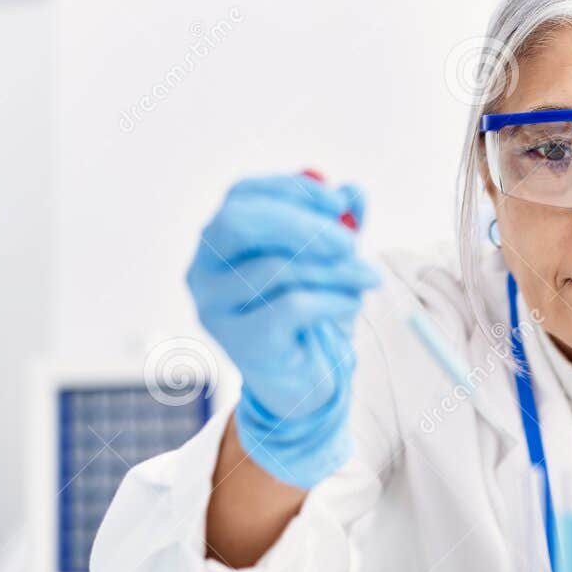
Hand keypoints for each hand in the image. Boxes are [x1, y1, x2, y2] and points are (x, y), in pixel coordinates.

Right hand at [186, 173, 380, 487]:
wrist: (302, 381)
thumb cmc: (308, 313)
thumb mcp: (325, 263)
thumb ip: (336, 226)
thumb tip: (354, 192)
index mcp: (219, 240)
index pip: (242, 195)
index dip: (292, 191)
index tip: (340, 202)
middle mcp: (205, 270)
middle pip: (239, 223)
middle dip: (302, 225)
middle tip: (351, 240)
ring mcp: (217, 308)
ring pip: (275, 268)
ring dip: (334, 269)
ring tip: (367, 277)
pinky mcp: (242, 342)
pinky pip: (291, 307)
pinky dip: (332, 299)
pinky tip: (351, 304)